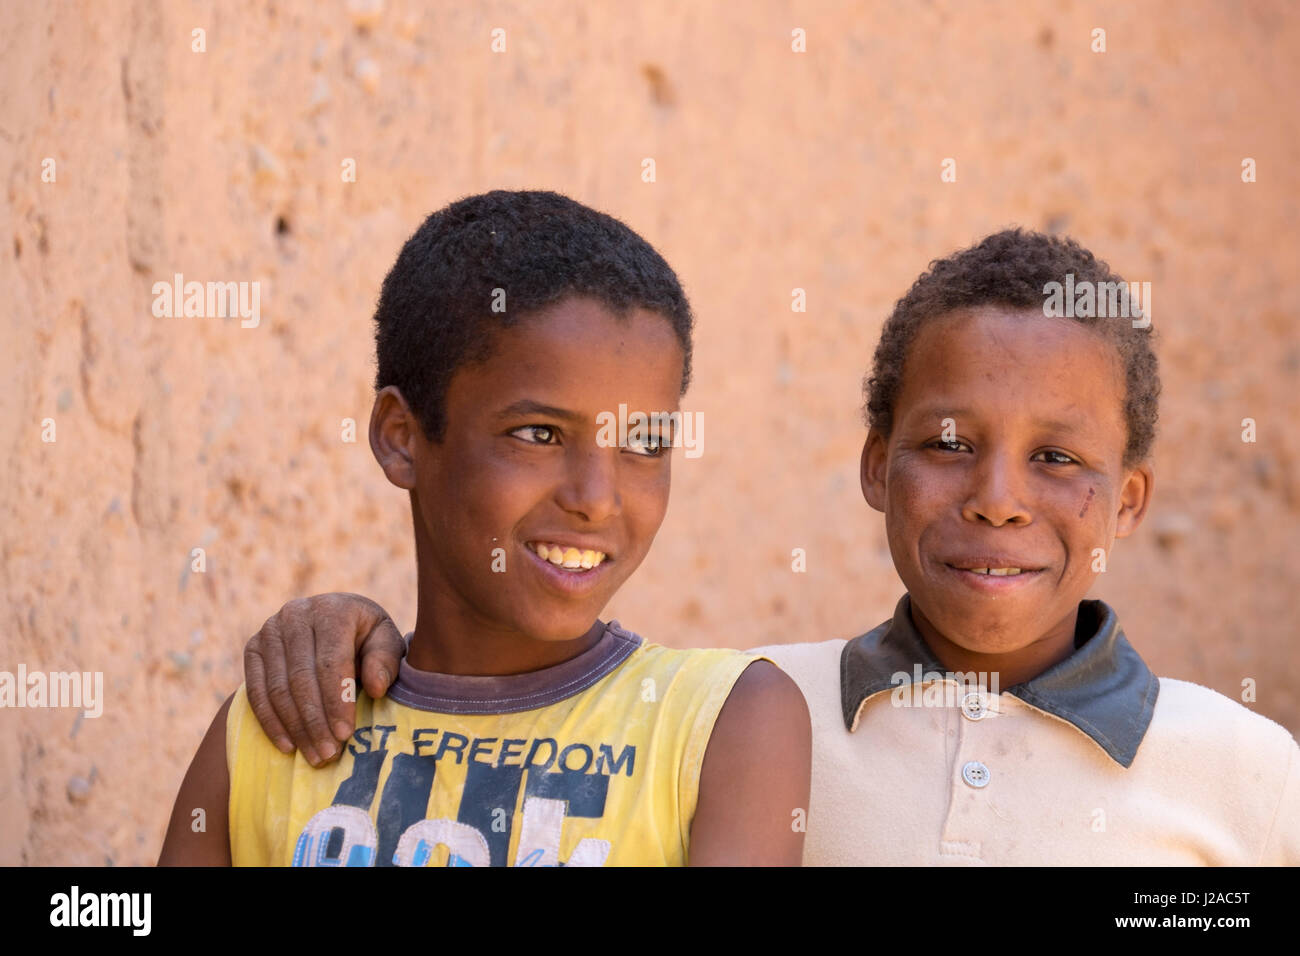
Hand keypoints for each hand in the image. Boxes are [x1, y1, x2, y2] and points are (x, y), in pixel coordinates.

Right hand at [243, 593, 405, 765]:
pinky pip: (256, 691)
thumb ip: (385, 662)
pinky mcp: (253, 647)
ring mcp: (270, 629)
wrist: (333, 622)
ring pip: (277, 688)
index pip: (331, 662)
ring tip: (314, 756)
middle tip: (328, 754)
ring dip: (295, 727)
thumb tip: (377, 688)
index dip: (337, 701)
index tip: (346, 735)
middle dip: (315, 721)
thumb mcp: (386, 643)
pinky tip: (287, 746)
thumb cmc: (367, 638)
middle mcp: (296, 614)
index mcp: (333, 610)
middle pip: (301, 678)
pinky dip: (270, 722)